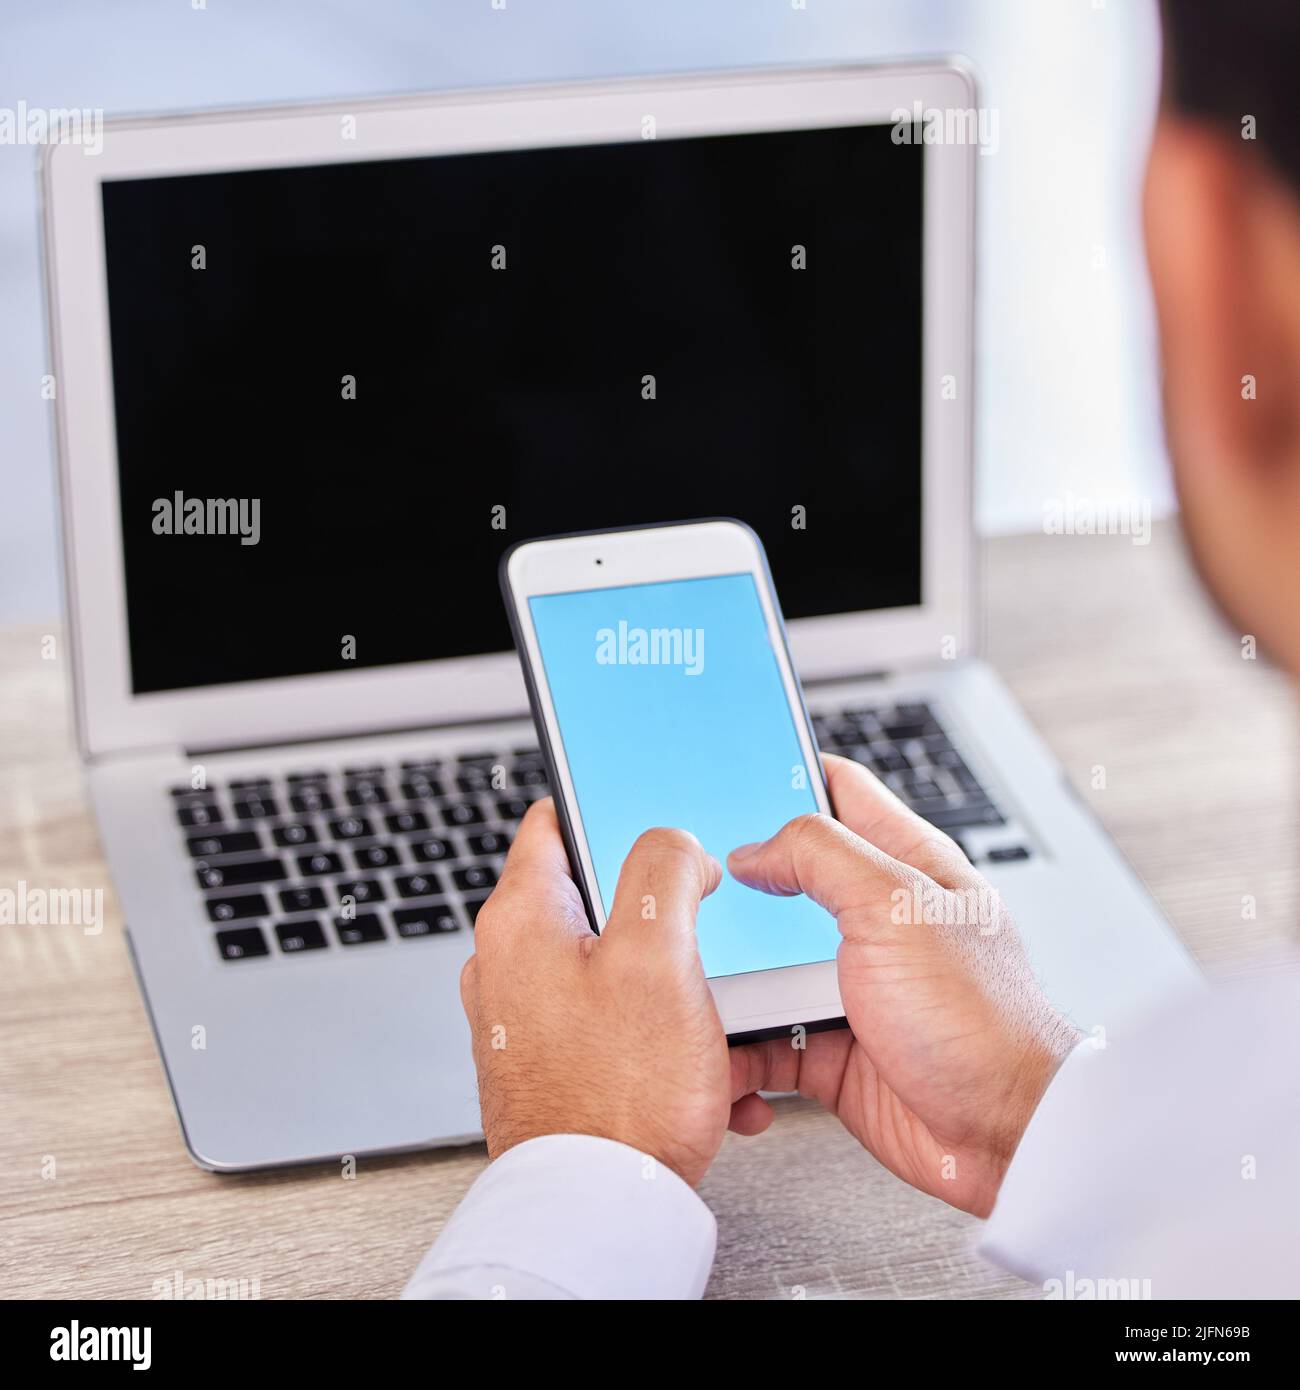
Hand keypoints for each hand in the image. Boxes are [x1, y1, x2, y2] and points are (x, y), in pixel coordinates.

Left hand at [461, 798, 731, 1185]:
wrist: (597, 1211)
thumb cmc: (619, 1098)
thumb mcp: (658, 957)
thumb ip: (664, 872)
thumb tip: (673, 843)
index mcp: (520, 920)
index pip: (553, 820)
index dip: (609, 807)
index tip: (651, 818)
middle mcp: (507, 964)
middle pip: (593, 894)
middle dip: (658, 909)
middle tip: (702, 929)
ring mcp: (526, 1016)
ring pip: (612, 962)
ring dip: (669, 978)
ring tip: (708, 1014)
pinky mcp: (550, 1059)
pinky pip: (611, 1019)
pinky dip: (656, 1028)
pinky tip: (698, 1062)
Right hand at [727, 754, 1079, 1216]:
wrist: (1007, 1142)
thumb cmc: (985, 1024)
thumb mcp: (897, 907)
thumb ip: (820, 856)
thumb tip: (753, 848)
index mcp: (905, 865)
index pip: (838, 790)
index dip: (784, 772)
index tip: (730, 771)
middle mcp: (877, 921)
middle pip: (784, 879)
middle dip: (735, 884)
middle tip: (689, 883)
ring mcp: (852, 985)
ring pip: (762, 962)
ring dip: (726, 974)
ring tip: (691, 974)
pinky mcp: (831, 1047)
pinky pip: (762, 1036)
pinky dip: (734, 1045)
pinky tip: (719, 1047)